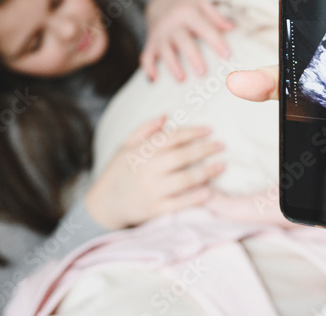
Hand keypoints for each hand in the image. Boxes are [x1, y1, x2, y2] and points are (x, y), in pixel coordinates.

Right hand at [84, 116, 225, 229]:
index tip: (209, 130)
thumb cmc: (117, 172)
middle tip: (222, 146)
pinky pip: (179, 203)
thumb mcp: (125, 146)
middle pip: (183, 156)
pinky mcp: (154, 209)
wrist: (103, 204)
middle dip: (205, 150)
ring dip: (206, 172)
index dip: (193, 132)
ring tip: (221, 166)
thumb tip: (166, 116)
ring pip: (185, 179)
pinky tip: (209, 192)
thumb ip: (145, 130)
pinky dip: (195, 198)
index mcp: (142, 151)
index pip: (172, 137)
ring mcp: (152, 190)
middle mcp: (148, 169)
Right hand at [140, 0, 234, 81]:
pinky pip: (146, 56)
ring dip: (172, 65)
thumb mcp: (201, 3)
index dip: (216, 41)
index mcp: (188, 13)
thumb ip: (216, 16)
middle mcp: (172, 24)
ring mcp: (160, 34)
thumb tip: (232, 28)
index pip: (204, 27)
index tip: (227, 54)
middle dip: (192, 57)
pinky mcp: (151, 43)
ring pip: (165, 51)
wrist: (159, 1)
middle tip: (203, 72)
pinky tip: (154, 80)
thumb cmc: (185, 6)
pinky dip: (148, 68)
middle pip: (183, 41)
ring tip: (181, 79)